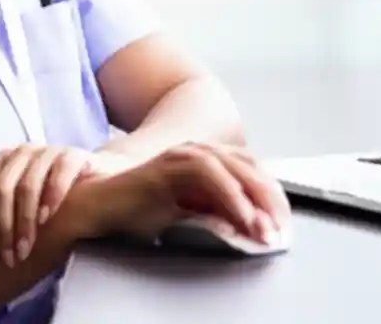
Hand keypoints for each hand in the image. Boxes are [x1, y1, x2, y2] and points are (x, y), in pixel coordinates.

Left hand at [0, 145, 95, 266]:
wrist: (96, 182)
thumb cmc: (52, 197)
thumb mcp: (22, 201)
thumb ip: (0, 210)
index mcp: (2, 160)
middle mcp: (22, 152)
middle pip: (0, 191)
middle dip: (2, 229)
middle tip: (10, 258)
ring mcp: (48, 151)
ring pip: (27, 186)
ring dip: (24, 222)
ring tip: (26, 248)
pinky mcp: (74, 155)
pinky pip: (59, 174)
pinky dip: (51, 197)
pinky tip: (47, 219)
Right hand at [74, 141, 291, 243]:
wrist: (98, 208)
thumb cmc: (137, 212)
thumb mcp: (188, 214)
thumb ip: (216, 213)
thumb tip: (250, 226)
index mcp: (206, 160)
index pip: (250, 170)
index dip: (270, 195)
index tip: (282, 222)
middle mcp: (198, 151)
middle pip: (249, 166)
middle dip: (270, 199)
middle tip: (280, 229)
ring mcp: (183, 154)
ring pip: (234, 168)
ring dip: (254, 200)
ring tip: (265, 228)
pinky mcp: (169, 165)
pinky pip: (209, 176)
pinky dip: (230, 196)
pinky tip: (242, 217)